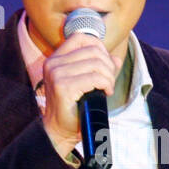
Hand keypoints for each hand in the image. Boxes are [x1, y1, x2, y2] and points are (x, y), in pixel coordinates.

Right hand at [40, 33, 115, 150]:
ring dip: (109, 77)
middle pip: (93, 51)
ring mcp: (56, 74)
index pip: (80, 38)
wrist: (59, 130)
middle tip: (109, 82)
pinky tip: (106, 92)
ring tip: (108, 88)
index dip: (99, 47)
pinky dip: (106, 84)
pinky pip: (95, 78)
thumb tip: (115, 59)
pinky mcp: (63, 87)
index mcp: (55, 59)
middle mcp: (53, 64)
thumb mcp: (85, 83)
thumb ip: (99, 68)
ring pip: (96, 64)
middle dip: (108, 66)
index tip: (105, 64)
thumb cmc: (72, 107)